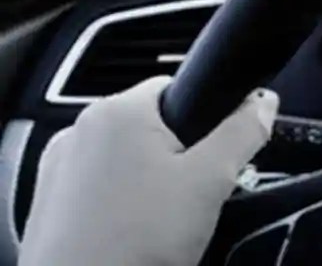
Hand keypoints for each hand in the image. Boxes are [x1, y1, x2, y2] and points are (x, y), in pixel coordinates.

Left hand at [20, 77, 277, 265]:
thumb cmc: (137, 241)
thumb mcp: (209, 182)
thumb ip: (242, 134)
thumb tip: (263, 102)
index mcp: (118, 111)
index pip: (177, 87)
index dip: (207, 120)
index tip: (214, 159)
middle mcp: (80, 129)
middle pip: (152, 126)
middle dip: (178, 157)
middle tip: (192, 198)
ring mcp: (59, 167)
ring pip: (126, 159)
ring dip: (149, 181)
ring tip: (160, 223)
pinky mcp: (50, 201)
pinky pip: (100, 187)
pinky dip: (121, 203)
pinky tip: (132, 233)